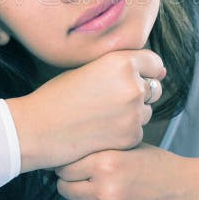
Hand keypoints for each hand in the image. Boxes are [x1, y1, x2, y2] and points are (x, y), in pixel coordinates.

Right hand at [6, 49, 165, 172]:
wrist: (37, 129)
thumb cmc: (58, 95)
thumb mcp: (88, 68)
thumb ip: (120, 66)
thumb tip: (161, 72)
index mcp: (121, 62)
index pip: (154, 63)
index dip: (145, 70)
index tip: (133, 78)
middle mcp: (132, 86)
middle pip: (154, 87)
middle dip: (139, 92)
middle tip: (111, 100)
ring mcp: (133, 113)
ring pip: (146, 111)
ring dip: (132, 113)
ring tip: (101, 116)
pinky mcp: (131, 137)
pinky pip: (138, 131)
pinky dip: (124, 132)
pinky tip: (100, 131)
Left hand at [54, 143, 198, 199]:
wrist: (186, 191)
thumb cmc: (160, 165)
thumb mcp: (130, 146)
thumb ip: (102, 148)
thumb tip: (74, 149)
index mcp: (107, 162)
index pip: (65, 165)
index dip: (66, 160)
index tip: (70, 157)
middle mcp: (104, 187)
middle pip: (64, 186)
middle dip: (67, 178)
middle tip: (77, 171)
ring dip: (76, 194)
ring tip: (89, 184)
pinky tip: (104, 197)